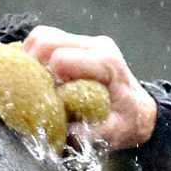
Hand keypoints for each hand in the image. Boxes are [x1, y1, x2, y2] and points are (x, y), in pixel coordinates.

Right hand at [23, 26, 156, 151]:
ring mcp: (87, 41)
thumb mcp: (113, 134)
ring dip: (30, 58)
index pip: (61, 59)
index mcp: (107, 63)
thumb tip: (58, 131)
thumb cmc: (129, 122)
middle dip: (30, 65)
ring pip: (42, 36)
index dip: (45, 79)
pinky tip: (38, 76)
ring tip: (32, 83)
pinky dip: (36, 56)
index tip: (45, 99)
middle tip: (30, 90)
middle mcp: (97, 46)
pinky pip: (47, 40)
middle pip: (46, 40)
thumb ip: (88, 133)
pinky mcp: (78, 43)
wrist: (141, 111)